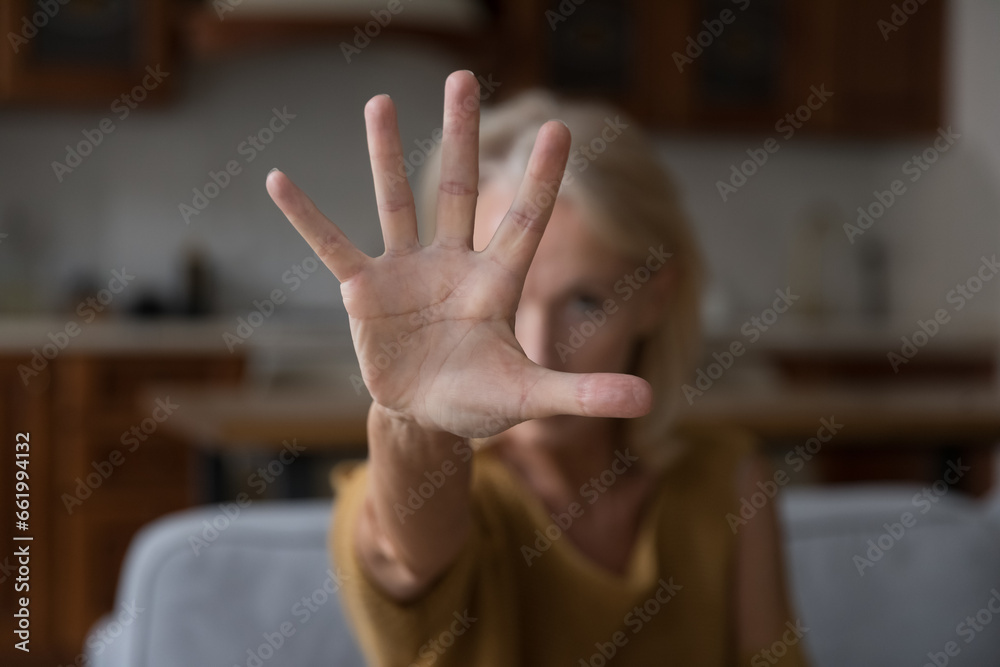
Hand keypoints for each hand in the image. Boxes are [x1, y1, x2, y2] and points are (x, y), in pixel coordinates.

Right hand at [266, 71, 650, 437]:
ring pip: (396, 203)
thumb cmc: (482, 400)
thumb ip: (583, 392)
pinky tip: (278, 181)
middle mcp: (452, 265)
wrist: (427, 414)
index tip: (559, 127)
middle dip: (460, 136)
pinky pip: (332, 246)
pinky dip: (306, 218)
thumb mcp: (531, 398)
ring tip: (379, 100)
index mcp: (495, 283)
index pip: (524, 222)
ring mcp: (406, 273)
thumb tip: (648, 399)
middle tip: (465, 78)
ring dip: (385, 154)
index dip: (541, 179)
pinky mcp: (364, 292)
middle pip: (457, 190)